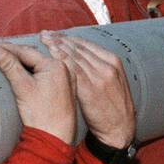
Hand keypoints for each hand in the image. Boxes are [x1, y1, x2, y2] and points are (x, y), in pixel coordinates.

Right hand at [0, 40, 76, 143]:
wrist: (55, 137)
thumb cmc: (41, 114)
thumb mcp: (22, 87)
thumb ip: (9, 65)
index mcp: (55, 65)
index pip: (26, 52)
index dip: (7, 48)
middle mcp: (64, 67)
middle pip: (35, 55)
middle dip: (16, 51)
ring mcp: (67, 77)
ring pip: (42, 61)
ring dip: (27, 56)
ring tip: (9, 52)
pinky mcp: (65, 87)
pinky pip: (49, 70)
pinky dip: (37, 65)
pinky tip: (29, 64)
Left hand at [47, 33, 135, 148]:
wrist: (120, 129)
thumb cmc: (113, 108)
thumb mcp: (112, 82)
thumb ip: (98, 69)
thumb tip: (80, 59)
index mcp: (113, 61)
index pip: (86, 44)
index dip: (68, 38)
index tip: (55, 35)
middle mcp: (106, 66)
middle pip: (78, 47)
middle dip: (59, 39)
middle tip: (44, 34)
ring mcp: (99, 76)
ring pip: (74, 56)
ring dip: (57, 46)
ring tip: (44, 40)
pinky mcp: (90, 89)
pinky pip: (72, 70)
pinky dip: (61, 60)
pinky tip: (50, 55)